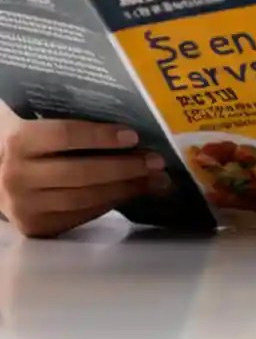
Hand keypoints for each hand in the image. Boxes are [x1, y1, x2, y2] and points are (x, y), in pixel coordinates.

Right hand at [0, 120, 169, 237]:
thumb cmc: (28, 144)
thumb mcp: (36, 124)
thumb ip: (68, 118)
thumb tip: (130, 112)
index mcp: (18, 141)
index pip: (65, 136)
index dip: (101, 136)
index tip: (133, 136)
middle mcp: (16, 176)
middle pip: (80, 172)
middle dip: (124, 167)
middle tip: (156, 161)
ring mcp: (24, 206)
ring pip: (84, 198)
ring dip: (126, 188)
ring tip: (156, 179)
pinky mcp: (35, 226)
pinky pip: (81, 215)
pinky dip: (111, 202)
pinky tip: (133, 192)